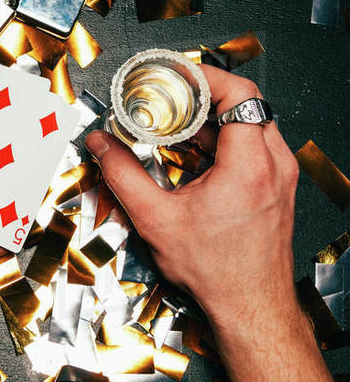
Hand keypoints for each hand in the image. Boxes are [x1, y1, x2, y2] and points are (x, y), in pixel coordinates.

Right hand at [84, 64, 299, 333]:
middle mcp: (274, 164)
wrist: (251, 308)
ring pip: (252, 123)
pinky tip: (196, 154)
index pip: (240, 93)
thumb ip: (123, 175)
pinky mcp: (278, 187)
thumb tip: (100, 144)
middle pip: (247, 103)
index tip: (177, 73)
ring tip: (180, 124)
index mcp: (250, 165)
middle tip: (172, 95)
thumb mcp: (157, 220)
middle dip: (205, 95)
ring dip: (215, 119)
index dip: (206, 75)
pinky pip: (256, 145)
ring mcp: (281, 176)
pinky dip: (226, 140)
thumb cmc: (216, 272)